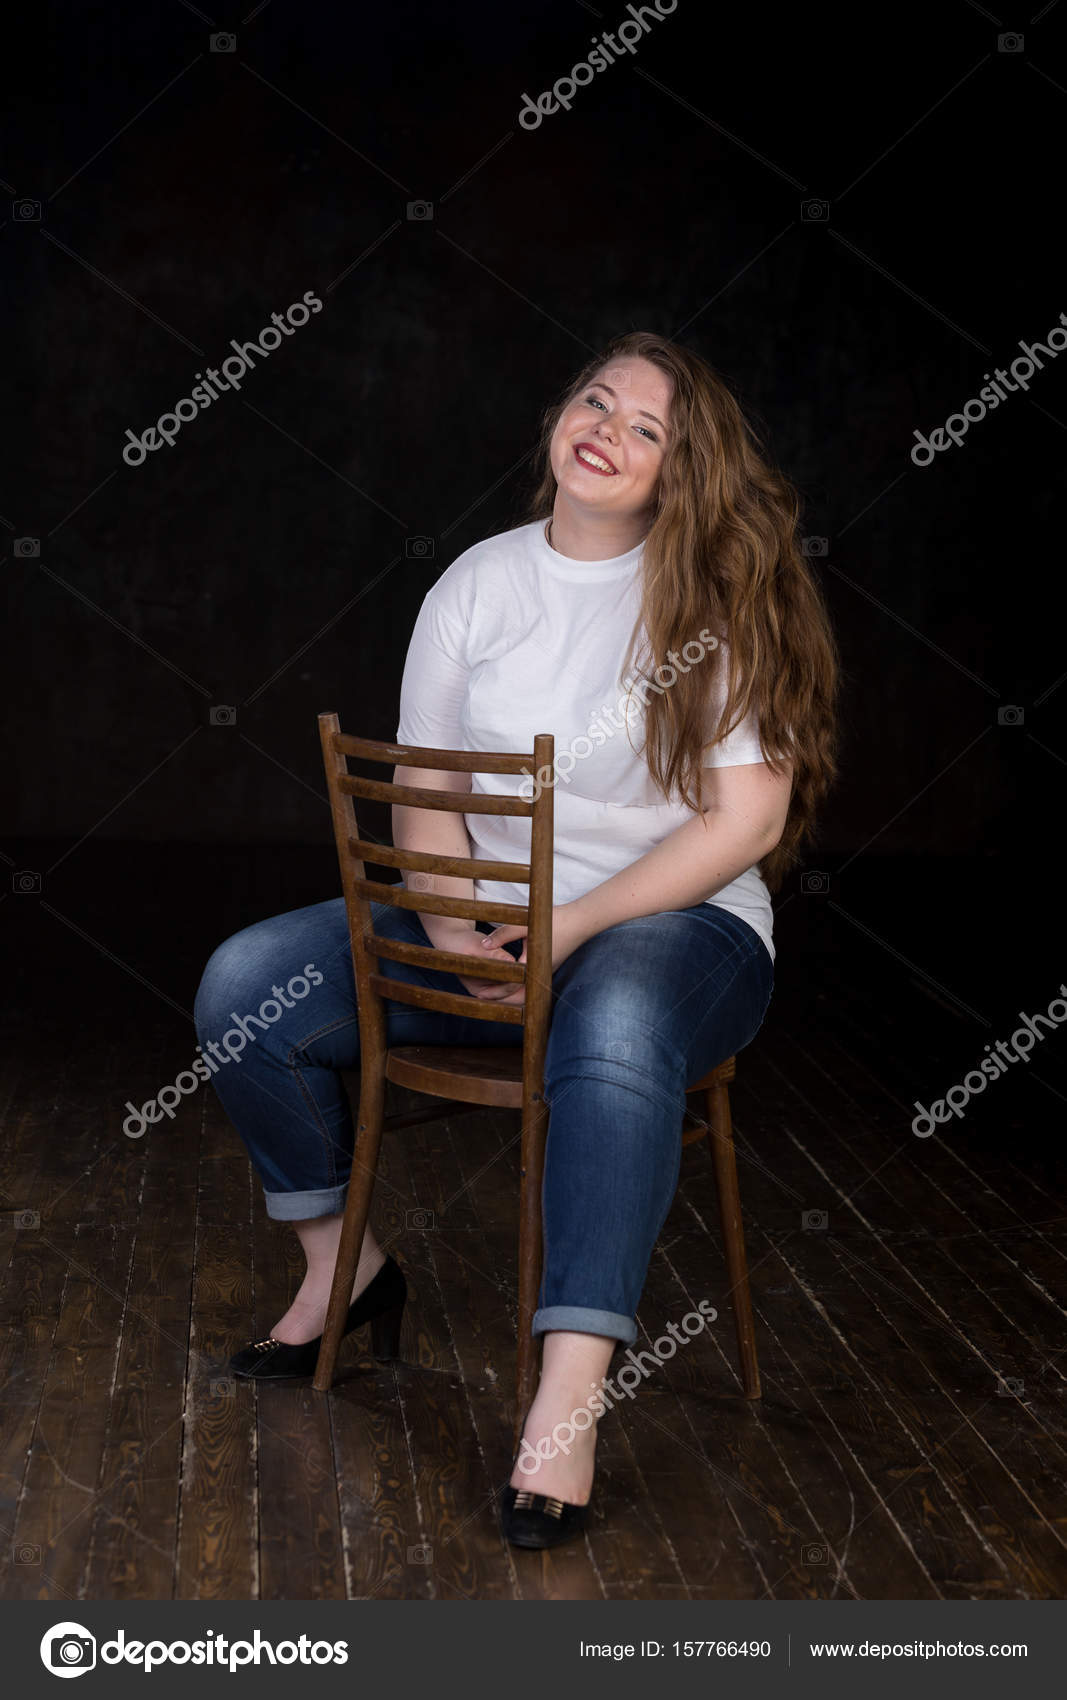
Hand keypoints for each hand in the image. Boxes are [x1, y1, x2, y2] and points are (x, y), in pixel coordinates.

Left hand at [460, 903, 590, 1006]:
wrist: (581, 921)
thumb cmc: (555, 921)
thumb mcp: (524, 924)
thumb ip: (503, 934)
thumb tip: (483, 945)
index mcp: (533, 966)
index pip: (510, 986)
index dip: (493, 990)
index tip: (478, 992)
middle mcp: (541, 974)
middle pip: (517, 995)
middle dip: (499, 996)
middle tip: (479, 996)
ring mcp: (545, 973)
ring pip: (525, 991)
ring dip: (509, 993)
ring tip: (490, 991)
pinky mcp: (548, 968)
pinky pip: (531, 984)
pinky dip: (519, 986)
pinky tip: (508, 980)